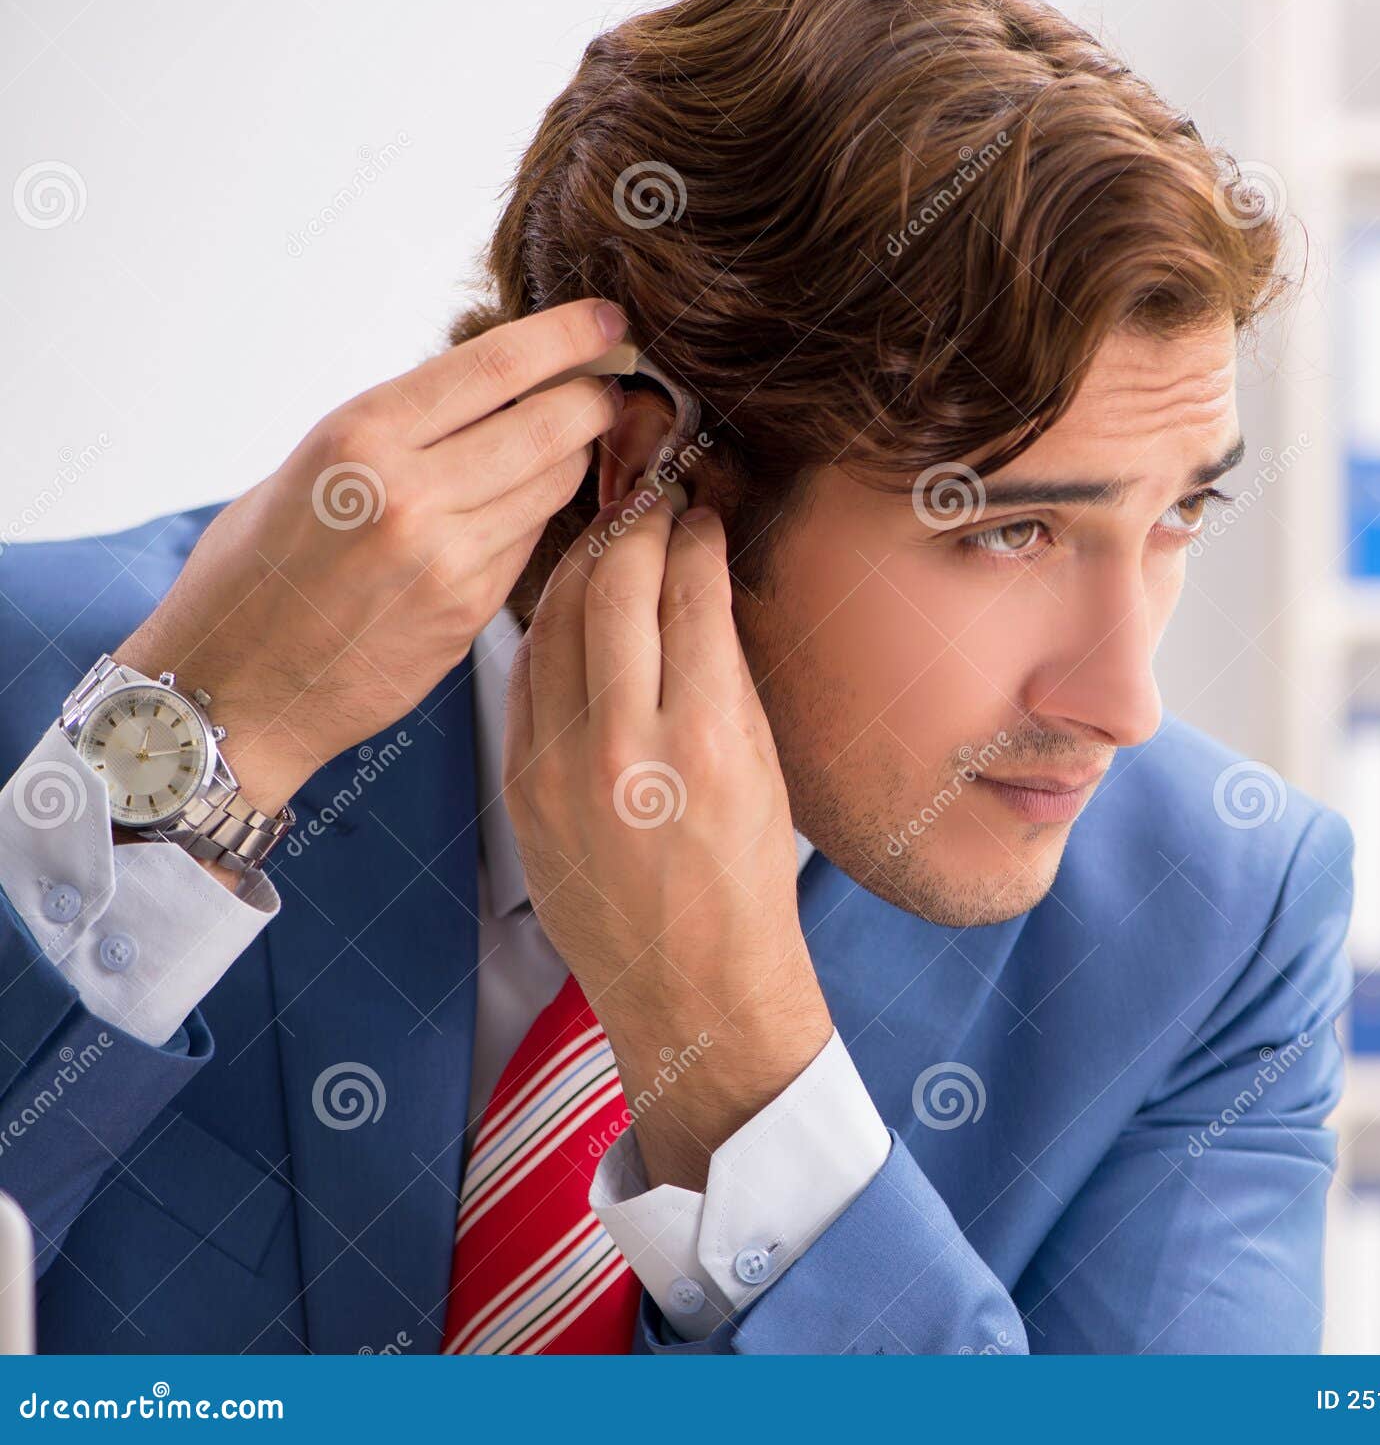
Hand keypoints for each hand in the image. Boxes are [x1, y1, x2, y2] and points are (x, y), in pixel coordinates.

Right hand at [113, 300, 627, 842]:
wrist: (235, 692)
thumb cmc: (256, 574)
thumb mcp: (308, 467)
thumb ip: (398, 429)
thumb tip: (488, 389)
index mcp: (359, 438)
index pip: (496, 365)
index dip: (568, 336)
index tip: (607, 320)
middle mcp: (409, 494)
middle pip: (551, 423)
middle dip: (595, 399)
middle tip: (608, 389)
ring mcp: (448, 559)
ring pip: (556, 482)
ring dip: (579, 457)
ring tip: (578, 443)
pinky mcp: (470, 611)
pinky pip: (533, 539)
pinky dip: (543, 515)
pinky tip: (532, 506)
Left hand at [503, 485, 833, 1191]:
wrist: (687, 981)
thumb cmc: (743, 880)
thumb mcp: (761, 765)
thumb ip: (723, 670)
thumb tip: (698, 580)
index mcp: (705, 741)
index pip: (690, 592)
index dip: (693, 531)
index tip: (699, 504)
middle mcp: (625, 748)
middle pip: (613, 588)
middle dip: (635, 523)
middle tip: (652, 497)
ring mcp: (558, 768)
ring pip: (554, 617)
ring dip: (583, 559)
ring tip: (609, 533)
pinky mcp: (519, 784)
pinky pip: (525, 671)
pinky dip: (548, 621)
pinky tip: (570, 599)